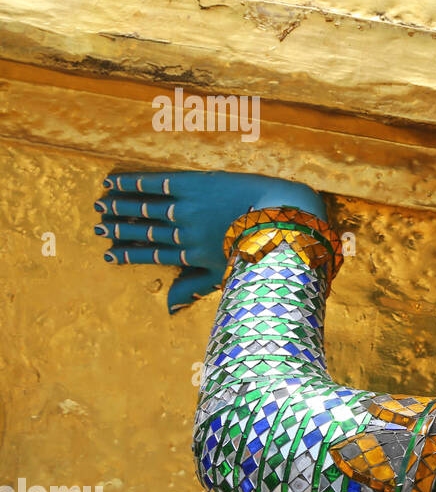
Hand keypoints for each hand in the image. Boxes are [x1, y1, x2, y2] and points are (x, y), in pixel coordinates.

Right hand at [94, 171, 325, 312]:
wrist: (282, 217)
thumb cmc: (261, 249)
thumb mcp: (227, 275)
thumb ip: (195, 288)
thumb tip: (169, 310)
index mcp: (191, 254)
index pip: (152, 255)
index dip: (128, 254)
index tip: (108, 255)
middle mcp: (183, 232)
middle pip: (144, 231)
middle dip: (118, 230)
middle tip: (97, 228)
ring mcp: (186, 208)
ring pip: (144, 207)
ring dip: (119, 205)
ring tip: (100, 204)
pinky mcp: (193, 184)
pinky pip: (155, 183)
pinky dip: (133, 182)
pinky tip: (115, 181)